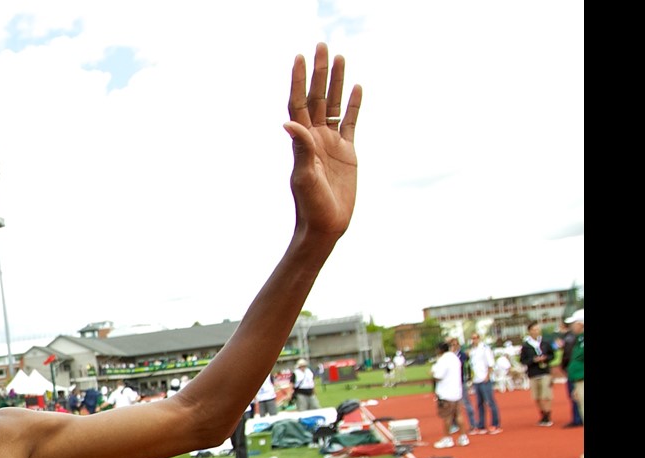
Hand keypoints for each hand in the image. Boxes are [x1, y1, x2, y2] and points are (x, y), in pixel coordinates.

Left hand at [284, 43, 361, 243]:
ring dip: (336, 81)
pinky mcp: (348, 152)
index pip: (299, 103)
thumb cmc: (310, 205)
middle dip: (319, 72)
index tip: (300, 57)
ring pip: (333, 104)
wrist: (325, 225)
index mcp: (302, 140)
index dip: (299, 80)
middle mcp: (315, 137)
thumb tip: (288, 123)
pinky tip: (356, 87)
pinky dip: (353, 105)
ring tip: (340, 57)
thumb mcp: (304, 176)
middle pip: (317, 97)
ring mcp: (332, 143)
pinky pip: (350, 122)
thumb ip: (301, 148)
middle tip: (322, 45)